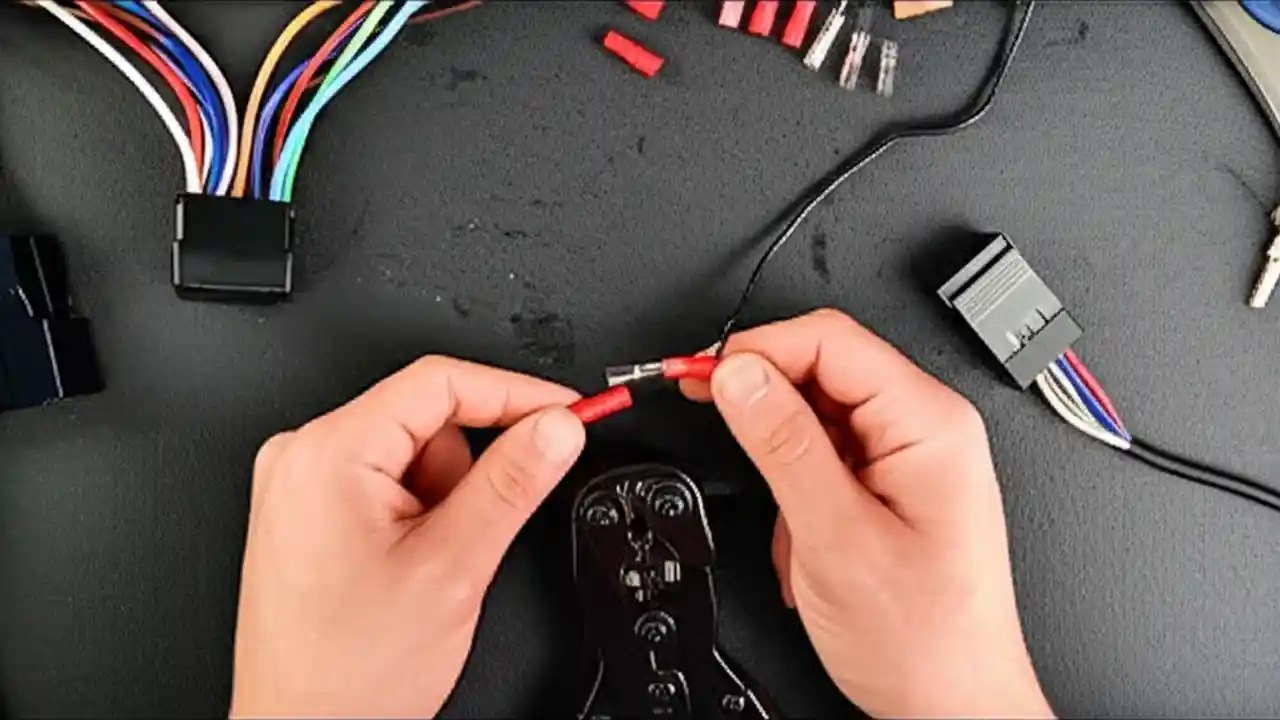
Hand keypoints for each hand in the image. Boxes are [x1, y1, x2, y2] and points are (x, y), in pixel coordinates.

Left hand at [230, 357, 585, 717]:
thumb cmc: (348, 673)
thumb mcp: (453, 567)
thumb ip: (513, 484)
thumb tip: (556, 428)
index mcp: (327, 453)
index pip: (440, 382)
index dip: (516, 393)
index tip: (567, 412)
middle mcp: (302, 457)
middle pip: (428, 420)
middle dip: (467, 475)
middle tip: (467, 537)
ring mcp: (301, 485)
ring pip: (414, 455)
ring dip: (443, 501)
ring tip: (427, 567)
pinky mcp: (308, 511)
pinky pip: (387, 483)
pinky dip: (418, 515)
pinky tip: (406, 568)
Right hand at [685, 309, 1052, 717]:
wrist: (953, 707)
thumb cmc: (925, 641)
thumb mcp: (835, 538)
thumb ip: (782, 447)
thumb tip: (738, 376)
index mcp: (930, 423)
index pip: (830, 340)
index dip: (756, 349)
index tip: (699, 373)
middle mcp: (927, 429)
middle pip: (823, 367)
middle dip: (763, 399)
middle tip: (706, 413)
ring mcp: (910, 456)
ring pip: (817, 412)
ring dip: (779, 453)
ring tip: (783, 515)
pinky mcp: (891, 484)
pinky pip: (826, 453)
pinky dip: (796, 485)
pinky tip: (801, 531)